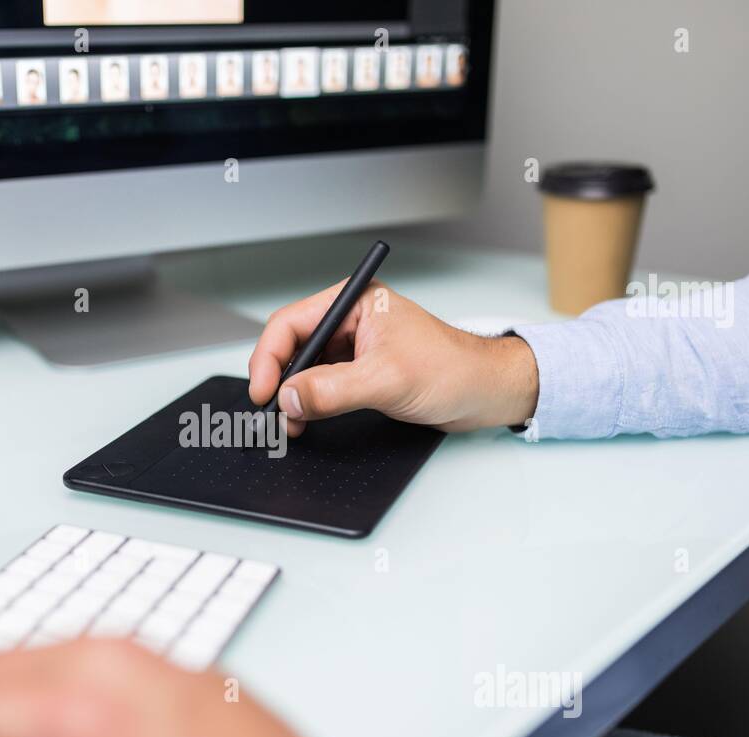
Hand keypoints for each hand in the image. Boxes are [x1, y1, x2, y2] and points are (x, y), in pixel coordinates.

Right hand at [249, 280, 538, 436]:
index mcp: (356, 303)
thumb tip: (290, 397)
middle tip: (273, 411)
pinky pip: (320, 385)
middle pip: (292, 346)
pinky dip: (309, 404)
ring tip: (292, 422)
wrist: (485, 393)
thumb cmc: (454, 370)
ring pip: (303, 369)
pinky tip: (307, 419)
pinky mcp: (360, 372)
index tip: (263, 391)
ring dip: (293, 396)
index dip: (270, 358)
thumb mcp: (387, 380)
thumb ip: (333, 389)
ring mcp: (354, 348)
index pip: (292, 323)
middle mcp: (351, 321)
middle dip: (279, 380)